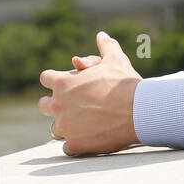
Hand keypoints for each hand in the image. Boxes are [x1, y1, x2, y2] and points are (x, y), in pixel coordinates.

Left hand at [38, 31, 141, 155]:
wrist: (139, 111)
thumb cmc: (126, 84)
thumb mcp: (116, 60)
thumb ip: (106, 47)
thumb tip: (101, 35)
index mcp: (63, 83)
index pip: (45, 79)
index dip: (55, 80)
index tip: (63, 84)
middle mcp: (58, 105)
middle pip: (43, 105)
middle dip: (55, 104)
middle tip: (70, 106)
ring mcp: (66, 127)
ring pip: (55, 128)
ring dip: (66, 126)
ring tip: (82, 124)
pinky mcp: (75, 145)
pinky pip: (68, 147)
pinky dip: (77, 144)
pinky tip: (89, 138)